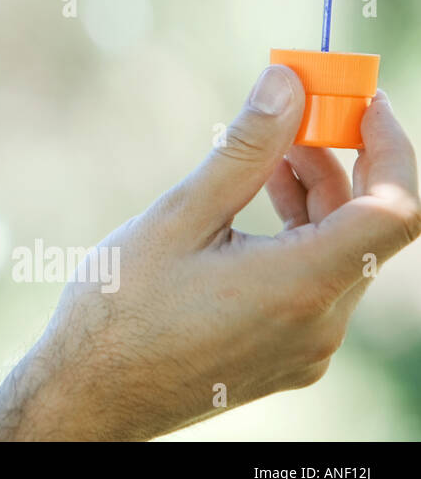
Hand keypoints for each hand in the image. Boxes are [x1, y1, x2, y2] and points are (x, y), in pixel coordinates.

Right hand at [0, 65, 420, 440]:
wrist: (89, 394)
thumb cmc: (120, 308)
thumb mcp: (178, 217)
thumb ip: (245, 150)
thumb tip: (288, 84)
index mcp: (298, 286)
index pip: (395, 208)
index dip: (389, 146)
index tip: (358, 100)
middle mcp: (320, 324)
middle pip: (367, 226)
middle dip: (342, 160)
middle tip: (297, 112)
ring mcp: (308, 348)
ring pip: (344, 254)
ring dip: (320, 196)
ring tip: (270, 155)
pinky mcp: (288, 357)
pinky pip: (320, 283)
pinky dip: (304, 235)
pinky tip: (259, 207)